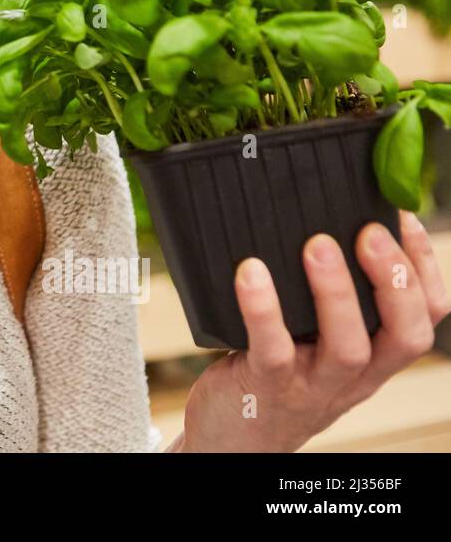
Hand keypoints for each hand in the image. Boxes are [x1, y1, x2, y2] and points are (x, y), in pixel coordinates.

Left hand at [175, 211, 450, 451]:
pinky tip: (250, 273)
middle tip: (369, 231)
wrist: (234, 439)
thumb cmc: (275, 375)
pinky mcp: (265, 387)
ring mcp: (312, 384)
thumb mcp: (317, 342)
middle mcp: (353, 375)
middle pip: (404, 335)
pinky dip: (263, 309)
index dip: (424, 269)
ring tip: (317, 244)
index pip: (424, 318)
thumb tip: (326, 222)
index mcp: (374, 357)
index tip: (403, 219)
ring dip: (337, 292)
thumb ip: (328, 301)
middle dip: (395, 280)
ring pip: (347, 346)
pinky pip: (271, 349)